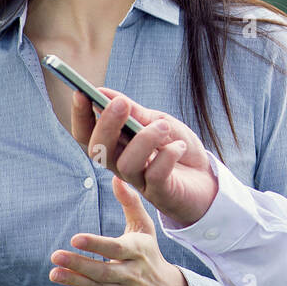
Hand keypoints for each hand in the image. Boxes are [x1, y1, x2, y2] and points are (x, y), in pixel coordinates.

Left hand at [51, 176, 195, 285]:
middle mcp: (133, 274)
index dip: (96, 244)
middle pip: (103, 270)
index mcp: (139, 251)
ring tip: (54, 272)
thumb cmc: (148, 253)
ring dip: (74, 280)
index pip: (116, 248)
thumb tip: (117, 178)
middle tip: (55, 255)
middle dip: (78, 263)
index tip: (76, 238)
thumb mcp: (144, 228)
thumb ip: (130, 203)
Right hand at [69, 87, 217, 226]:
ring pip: (126, 164)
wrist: (207, 176)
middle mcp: (122, 165)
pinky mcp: (160, 193)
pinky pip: (155, 175)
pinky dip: (167, 156)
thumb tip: (104, 92)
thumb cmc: (177, 146)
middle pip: (98, 151)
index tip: (80, 92)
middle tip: (121, 104)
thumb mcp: (159, 121)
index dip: (80, 115)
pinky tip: (179, 146)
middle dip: (106, 124)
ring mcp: (140, 181)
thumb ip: (135, 112)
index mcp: (117, 146)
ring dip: (145, 139)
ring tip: (164, 126)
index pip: (88, 134)